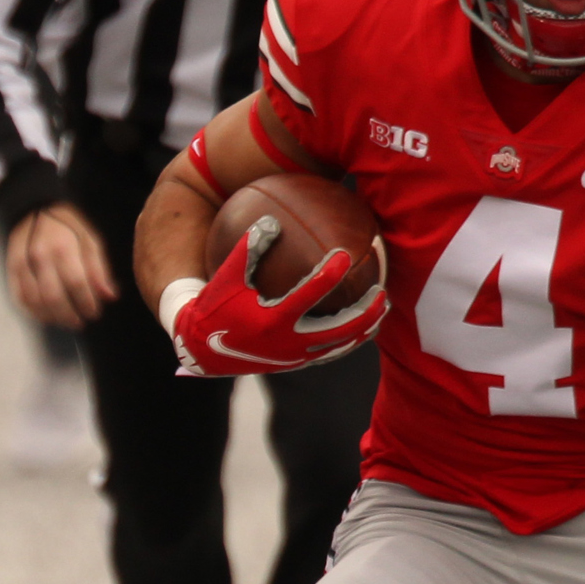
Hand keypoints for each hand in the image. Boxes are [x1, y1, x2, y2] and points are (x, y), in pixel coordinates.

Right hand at [7, 204, 115, 327]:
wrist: (35, 209)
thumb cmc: (70, 228)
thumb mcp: (91, 242)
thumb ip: (99, 270)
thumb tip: (109, 297)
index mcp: (63, 248)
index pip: (76, 284)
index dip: (87, 303)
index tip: (94, 313)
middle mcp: (40, 256)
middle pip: (54, 296)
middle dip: (69, 315)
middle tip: (80, 323)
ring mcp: (22, 263)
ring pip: (34, 300)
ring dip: (52, 317)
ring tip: (66, 322)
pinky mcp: (11, 268)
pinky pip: (19, 296)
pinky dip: (33, 311)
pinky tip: (47, 316)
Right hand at [166, 216, 387, 376]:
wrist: (202, 350)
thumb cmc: (215, 309)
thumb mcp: (226, 278)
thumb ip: (247, 250)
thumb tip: (271, 221)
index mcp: (273, 319)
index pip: (310, 294)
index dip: (330, 273)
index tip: (344, 253)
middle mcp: (289, 342)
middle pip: (340, 328)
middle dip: (364, 311)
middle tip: (381, 291)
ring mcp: (296, 356)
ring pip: (341, 344)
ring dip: (364, 327)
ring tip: (382, 310)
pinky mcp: (298, 363)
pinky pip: (331, 352)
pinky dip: (350, 339)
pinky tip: (363, 325)